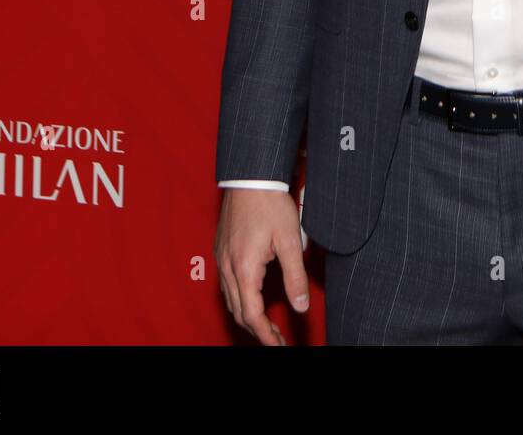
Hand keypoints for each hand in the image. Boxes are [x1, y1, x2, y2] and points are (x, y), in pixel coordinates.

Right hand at [215, 187, 308, 345]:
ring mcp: (221, 258)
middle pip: (239, 312)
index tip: (280, 345)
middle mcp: (227, 267)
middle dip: (258, 330)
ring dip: (248, 315)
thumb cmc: (271, 204)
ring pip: (230, 299)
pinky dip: (239, 298)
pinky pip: (226, 283)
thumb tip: (300, 307)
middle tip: (278, 338)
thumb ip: (295, 276)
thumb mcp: (290, 241)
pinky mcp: (221, 249)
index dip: (266, 336)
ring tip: (267, 323)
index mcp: (244, 269)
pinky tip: (252, 295)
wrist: (250, 177)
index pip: (252, 315)